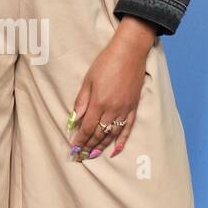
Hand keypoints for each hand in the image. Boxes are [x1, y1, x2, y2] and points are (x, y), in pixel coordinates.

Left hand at [67, 16, 156, 160]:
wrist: (130, 52)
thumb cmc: (106, 62)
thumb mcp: (88, 80)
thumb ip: (82, 101)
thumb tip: (74, 119)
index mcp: (99, 102)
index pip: (87, 128)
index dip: (80, 140)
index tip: (73, 149)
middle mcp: (112, 109)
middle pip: (99, 133)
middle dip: (88, 146)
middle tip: (80, 155)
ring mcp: (125, 109)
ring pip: (112, 134)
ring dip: (102, 146)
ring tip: (93, 154)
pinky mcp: (133, 107)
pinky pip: (128, 128)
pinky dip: (122, 141)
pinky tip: (116, 150)